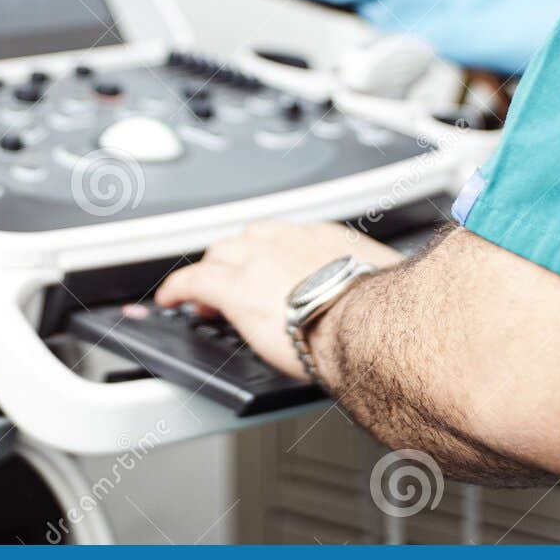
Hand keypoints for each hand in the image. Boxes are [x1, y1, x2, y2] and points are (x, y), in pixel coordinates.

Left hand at [156, 221, 404, 380]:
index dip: (269, 251)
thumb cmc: (389, 315)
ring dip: (211, 270)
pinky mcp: (237, 291)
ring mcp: (261, 262)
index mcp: (328, 240)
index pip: (287, 235)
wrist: (375, 323)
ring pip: (221, 255)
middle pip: (247, 237)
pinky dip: (179, 288)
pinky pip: (196, 282)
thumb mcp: (386, 290)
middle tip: (229, 279)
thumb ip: (373, 290)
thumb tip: (386, 308)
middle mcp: (291, 241)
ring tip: (201, 292)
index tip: (267, 263)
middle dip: (234, 257)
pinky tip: (169, 299)